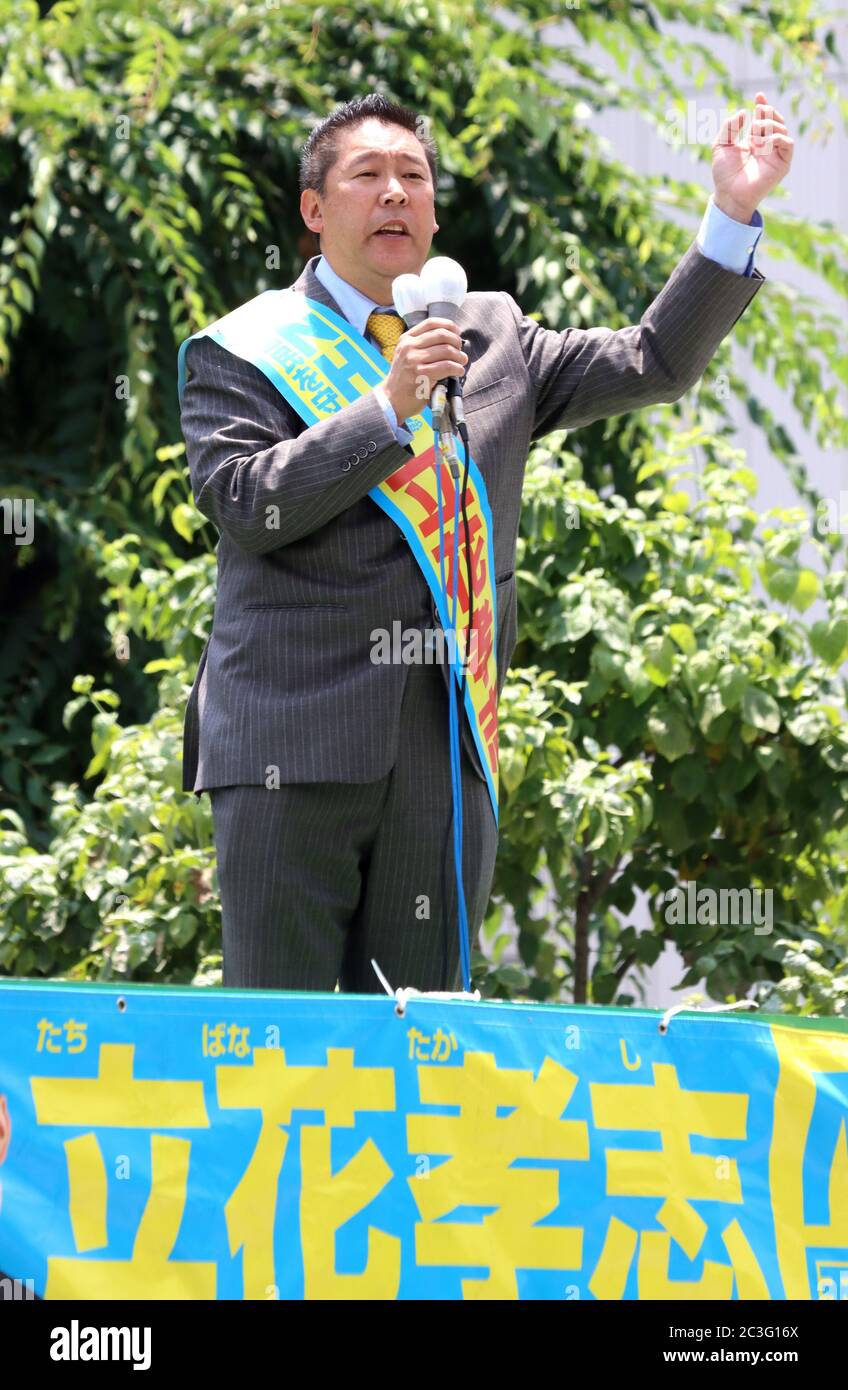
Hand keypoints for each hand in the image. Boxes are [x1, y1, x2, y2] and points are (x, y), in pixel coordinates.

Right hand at [382, 318, 467, 421]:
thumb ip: (422, 345)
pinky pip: (447, 366)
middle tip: (460, 351)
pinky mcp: (422, 374)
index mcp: (406, 339)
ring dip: (459, 356)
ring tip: (462, 362)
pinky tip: (459, 371)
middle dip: (456, 342)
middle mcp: (409, 347)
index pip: (431, 323)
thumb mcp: (406, 355)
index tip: (457, 332)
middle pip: (441, 335)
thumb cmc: (403, 379)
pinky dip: (457, 368)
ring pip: (447, 350)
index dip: (448, 325)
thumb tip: (450, 339)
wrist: (391, 400)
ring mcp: (414, 360)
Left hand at [711, 90, 794, 223]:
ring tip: (755, 133)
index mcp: (754, 139)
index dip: (763, 104)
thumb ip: (729, 127)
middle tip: (757, 115)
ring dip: (769, 126)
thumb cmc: (724, 174)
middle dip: (767, 112)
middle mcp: (767, 145)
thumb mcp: (720, 145)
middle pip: (775, 120)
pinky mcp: (782, 164)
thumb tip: (743, 112)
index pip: (764, 117)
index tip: (758, 95)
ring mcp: (775, 154)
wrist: (729, 194)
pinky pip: (788, 144)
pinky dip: (778, 138)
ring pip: (783, 129)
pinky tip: (764, 143)